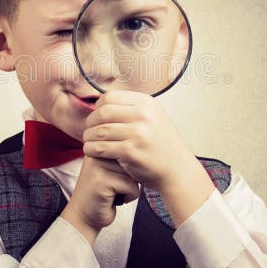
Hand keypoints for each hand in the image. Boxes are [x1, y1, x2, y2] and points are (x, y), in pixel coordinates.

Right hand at [60, 156, 139, 244]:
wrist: (84, 216)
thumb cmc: (102, 195)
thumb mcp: (111, 171)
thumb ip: (121, 160)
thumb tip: (142, 153)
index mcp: (98, 149)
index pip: (127, 151)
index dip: (129, 168)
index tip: (118, 180)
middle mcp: (96, 154)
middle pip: (131, 162)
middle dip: (129, 179)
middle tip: (114, 188)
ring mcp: (97, 166)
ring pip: (132, 174)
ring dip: (129, 189)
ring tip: (113, 194)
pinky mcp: (101, 181)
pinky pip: (130, 186)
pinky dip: (128, 197)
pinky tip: (114, 200)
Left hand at [82, 90, 214, 225]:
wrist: (177, 170)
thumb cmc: (162, 145)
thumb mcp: (154, 117)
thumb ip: (132, 108)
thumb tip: (103, 102)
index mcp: (146, 103)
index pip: (110, 97)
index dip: (98, 107)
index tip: (97, 117)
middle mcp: (142, 115)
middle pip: (102, 112)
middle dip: (91, 122)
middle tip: (89, 130)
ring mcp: (137, 133)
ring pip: (99, 131)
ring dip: (89, 137)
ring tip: (89, 142)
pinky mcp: (130, 152)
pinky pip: (101, 147)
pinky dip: (92, 149)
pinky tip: (92, 152)